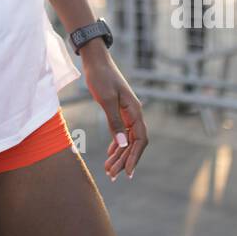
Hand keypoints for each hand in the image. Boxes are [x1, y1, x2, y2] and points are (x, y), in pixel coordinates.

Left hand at [80, 45, 147, 180]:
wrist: (95, 60)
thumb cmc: (100, 76)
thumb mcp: (106, 99)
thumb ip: (115, 121)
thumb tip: (124, 144)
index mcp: (134, 110)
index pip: (140, 139)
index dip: (135, 157)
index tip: (127, 172)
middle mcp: (134, 113)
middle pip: (134, 142)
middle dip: (125, 160)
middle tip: (112, 175)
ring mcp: (127, 112)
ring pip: (127, 139)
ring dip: (120, 155)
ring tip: (109, 171)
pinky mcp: (118, 111)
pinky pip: (121, 132)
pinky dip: (116, 145)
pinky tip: (110, 154)